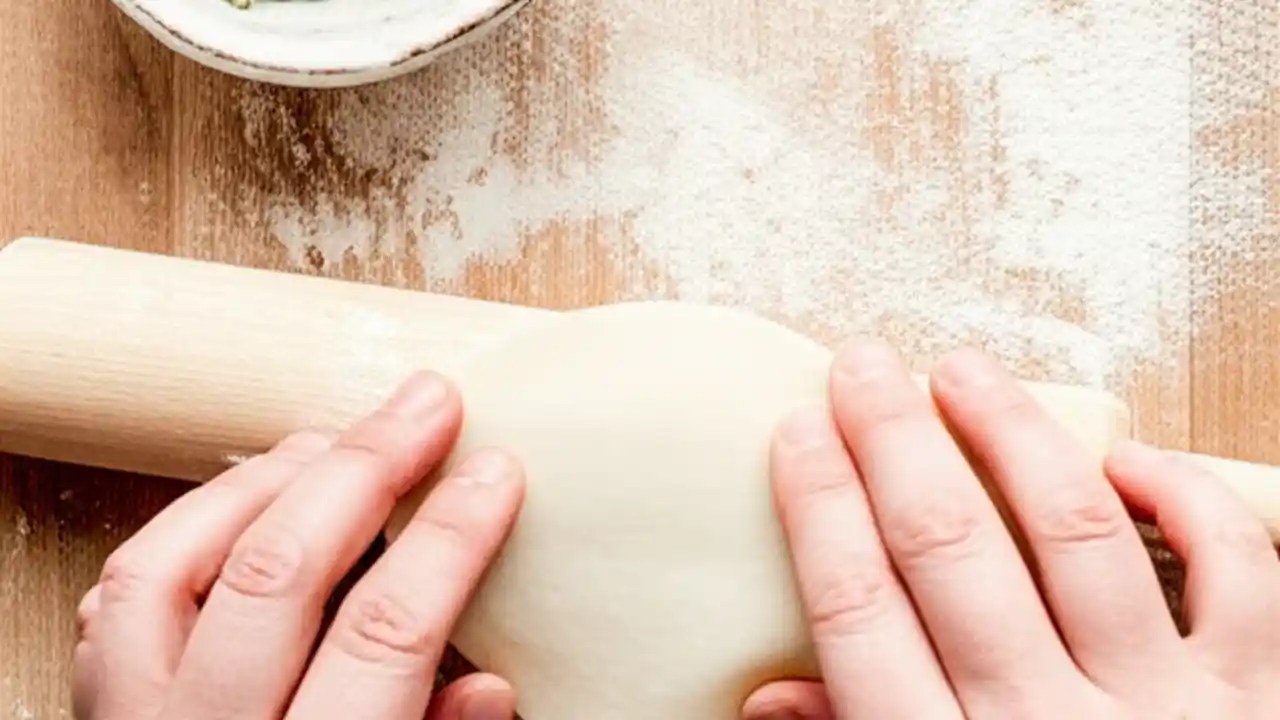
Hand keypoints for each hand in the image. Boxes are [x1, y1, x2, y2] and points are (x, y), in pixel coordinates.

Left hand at [73, 373, 524, 719]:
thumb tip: (490, 686)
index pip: (385, 634)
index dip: (451, 538)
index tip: (497, 472)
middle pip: (277, 573)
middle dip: (365, 468)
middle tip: (427, 405)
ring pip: (170, 569)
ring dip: (265, 480)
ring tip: (340, 437)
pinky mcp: (101, 719)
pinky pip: (124, 597)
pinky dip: (190, 526)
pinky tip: (251, 496)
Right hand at [746, 342, 1279, 718]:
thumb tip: (769, 697)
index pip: (858, 612)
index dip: (818, 509)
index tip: (796, 430)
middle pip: (948, 550)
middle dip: (892, 440)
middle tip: (862, 364)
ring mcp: (1164, 709)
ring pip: (1075, 533)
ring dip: (1012, 436)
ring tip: (962, 372)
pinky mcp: (1259, 698)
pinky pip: (1235, 571)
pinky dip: (1185, 500)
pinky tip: (1126, 460)